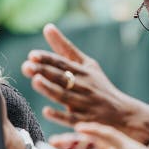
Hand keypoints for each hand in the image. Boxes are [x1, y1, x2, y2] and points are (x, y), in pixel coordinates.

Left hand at [22, 24, 148, 143]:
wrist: (123, 114)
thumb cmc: (100, 87)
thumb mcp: (87, 65)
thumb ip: (65, 48)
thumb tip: (47, 27)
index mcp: (83, 71)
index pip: (62, 63)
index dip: (47, 59)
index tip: (32, 55)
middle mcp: (84, 86)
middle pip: (61, 78)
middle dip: (44, 71)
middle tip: (26, 66)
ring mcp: (85, 104)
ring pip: (65, 96)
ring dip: (50, 89)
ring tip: (35, 81)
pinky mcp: (85, 121)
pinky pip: (71, 118)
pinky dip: (59, 115)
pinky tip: (46, 111)